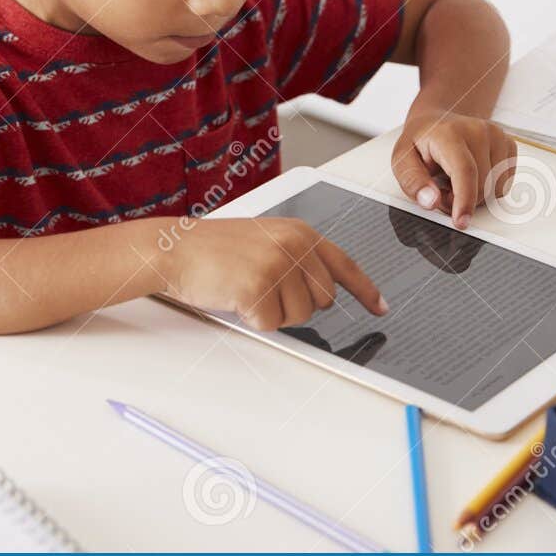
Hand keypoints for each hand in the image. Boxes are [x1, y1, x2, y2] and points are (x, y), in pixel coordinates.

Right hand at [155, 217, 387, 330]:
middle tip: (265, 289)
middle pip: (323, 300)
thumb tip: (324, 293)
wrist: (174, 248)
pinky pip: (271, 324)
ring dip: (273, 312)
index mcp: (298, 231)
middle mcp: (293, 244)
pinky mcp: (259, 287)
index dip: (366, 290)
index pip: (344, 264)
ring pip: (300, 316)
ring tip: (246, 288)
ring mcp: (277, 265)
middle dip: (297, 304)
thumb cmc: (213, 249)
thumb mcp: (265, 240)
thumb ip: (297, 257)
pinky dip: (252, 319)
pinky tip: (235, 297)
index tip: (381, 307)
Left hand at [392, 108, 516, 228]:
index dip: (464, 200)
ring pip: (495, 188)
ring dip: (476, 195)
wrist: (437, 121)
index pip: (464, 170)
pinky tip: (472, 175)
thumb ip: (412, 181)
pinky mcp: (509, 145)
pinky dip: (488, 187)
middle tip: (442, 190)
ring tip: (455, 180)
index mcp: (449, 133)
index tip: (461, 222)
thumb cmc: (420, 142)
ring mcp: (497, 136)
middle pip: (481, 186)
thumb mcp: (401, 160)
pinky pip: (504, 183)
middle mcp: (478, 131)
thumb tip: (430, 201)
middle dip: (462, 200)